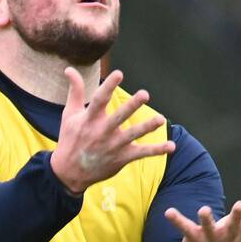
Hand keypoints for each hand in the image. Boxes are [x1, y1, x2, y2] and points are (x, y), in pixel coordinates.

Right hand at [50, 67, 170, 194]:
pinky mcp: (121, 158)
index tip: (119, 73)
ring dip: (147, 127)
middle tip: (145, 94)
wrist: (69, 173)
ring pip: (132, 135)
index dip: (109, 86)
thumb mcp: (69, 114)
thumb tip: (69, 68)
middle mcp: (101, 132)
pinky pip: (141, 154)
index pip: (99, 100)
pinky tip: (171, 146)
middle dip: (132, 106)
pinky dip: (156, 150)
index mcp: (89, 119)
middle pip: (119, 117)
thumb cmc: (70, 139)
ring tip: (161, 119)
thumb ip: (75, 91)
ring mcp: (112, 146)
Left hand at [165, 196, 240, 241]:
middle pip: (232, 226)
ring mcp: (209, 238)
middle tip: (239, 205)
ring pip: (208, 229)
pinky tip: (168, 212)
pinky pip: (184, 228)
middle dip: (236, 217)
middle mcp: (226, 236)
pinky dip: (176, 220)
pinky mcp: (192, 238)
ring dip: (206, 219)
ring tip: (204, 209)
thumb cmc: (233, 235)